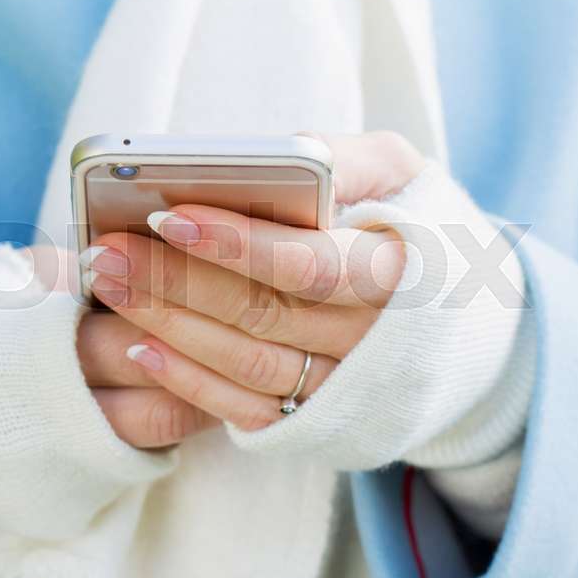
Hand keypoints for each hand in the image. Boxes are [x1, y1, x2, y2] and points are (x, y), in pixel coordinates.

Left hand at [76, 131, 424, 444]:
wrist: (469, 330)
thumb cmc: (417, 230)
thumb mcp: (405, 175)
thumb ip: (351, 159)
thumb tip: (288, 152)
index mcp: (402, 273)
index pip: (310, 264)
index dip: (237, 243)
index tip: (166, 212)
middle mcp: (374, 344)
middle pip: (263, 313)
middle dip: (176, 280)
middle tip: (108, 249)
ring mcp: (345, 392)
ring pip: (247, 363)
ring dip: (169, 327)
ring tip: (110, 285)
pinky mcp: (318, 424)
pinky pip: (247, 411)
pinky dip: (189, 382)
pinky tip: (140, 347)